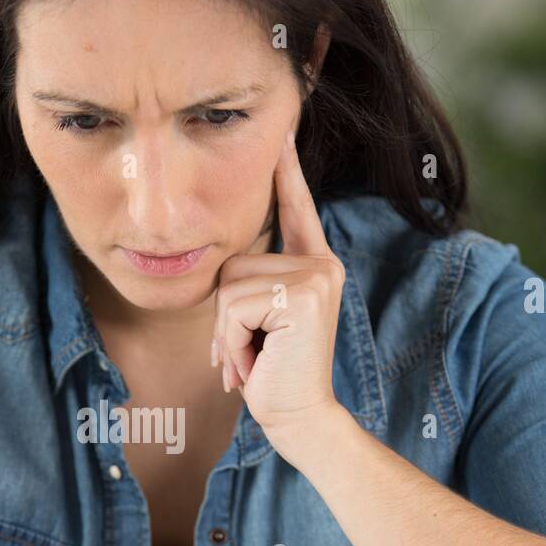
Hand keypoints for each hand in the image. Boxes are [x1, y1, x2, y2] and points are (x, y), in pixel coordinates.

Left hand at [212, 130, 345, 458]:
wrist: (299, 417)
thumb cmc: (273, 373)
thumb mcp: (260, 321)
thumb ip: (252, 287)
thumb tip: (224, 274)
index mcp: (313, 264)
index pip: (295, 207)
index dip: (286, 169)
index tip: (281, 128)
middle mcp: (321, 263)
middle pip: (234, 260)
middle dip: (226, 313)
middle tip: (250, 350)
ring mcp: (316, 277)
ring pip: (230, 285)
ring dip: (227, 332)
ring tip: (254, 357)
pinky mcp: (302, 296)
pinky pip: (234, 306)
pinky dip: (231, 342)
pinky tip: (255, 363)